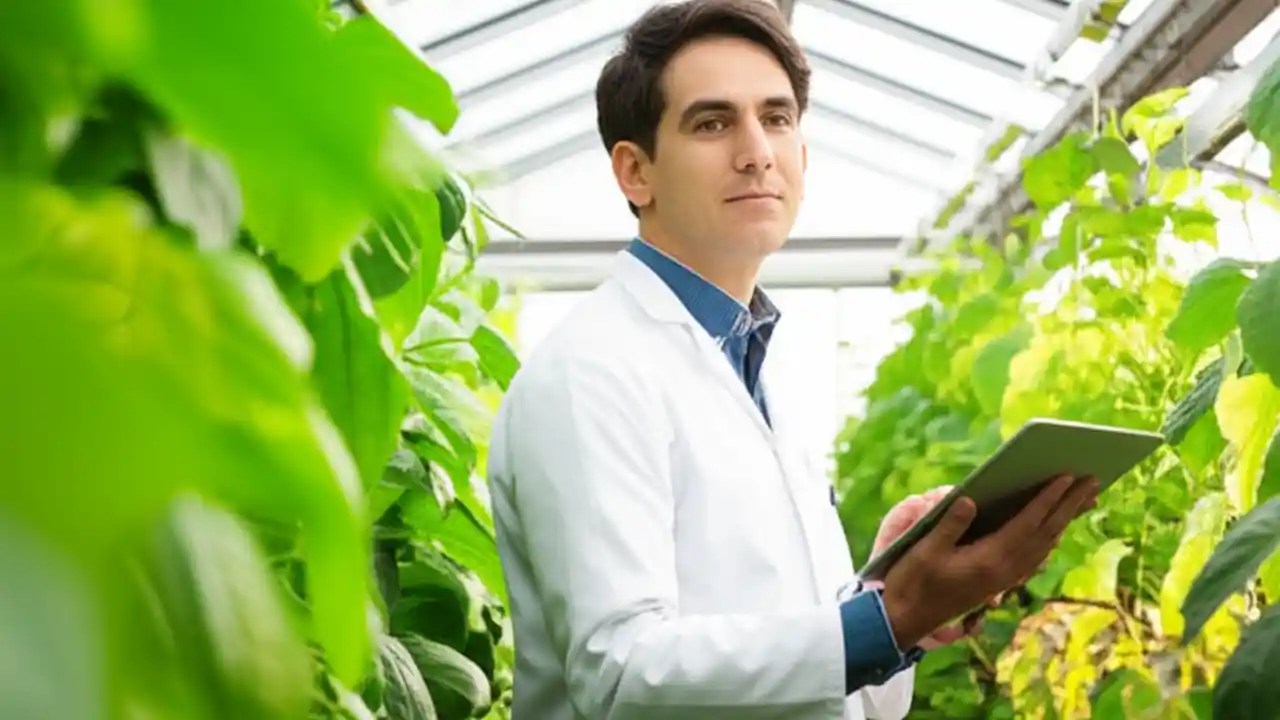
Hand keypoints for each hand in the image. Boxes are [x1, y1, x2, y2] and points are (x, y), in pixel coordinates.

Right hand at [879, 474, 1099, 649]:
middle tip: (1092, 480)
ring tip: (1084, 499)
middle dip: (1069, 505)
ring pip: (1044, 545)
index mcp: (989, 561)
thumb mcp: (925, 549)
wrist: (905, 619)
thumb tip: (970, 499)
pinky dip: (1050, 538)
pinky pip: (1034, 557)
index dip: (1047, 499)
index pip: (1027, 524)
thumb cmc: (912, 581)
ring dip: (1065, 520)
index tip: (1066, 476)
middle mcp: (1004, 571)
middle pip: (1046, 534)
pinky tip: (1056, 530)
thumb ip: (949, 524)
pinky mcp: (998, 582)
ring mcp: (1004, 579)